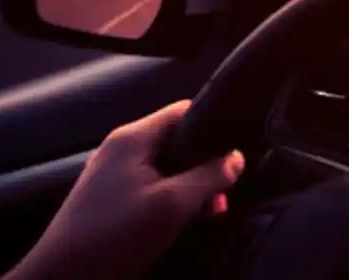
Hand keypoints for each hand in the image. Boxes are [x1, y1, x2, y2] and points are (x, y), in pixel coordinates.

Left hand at [5, 100, 244, 279]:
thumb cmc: (113, 236)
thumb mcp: (172, 205)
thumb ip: (209, 177)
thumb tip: (236, 158)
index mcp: (132, 138)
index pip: (184, 112)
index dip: (215, 126)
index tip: (238, 149)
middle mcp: (121, 150)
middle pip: (177, 143)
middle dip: (206, 165)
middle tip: (226, 192)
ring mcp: (112, 177)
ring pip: (167, 169)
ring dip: (192, 187)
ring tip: (211, 211)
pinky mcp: (110, 202)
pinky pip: (151, 189)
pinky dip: (172, 201)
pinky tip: (185, 221)